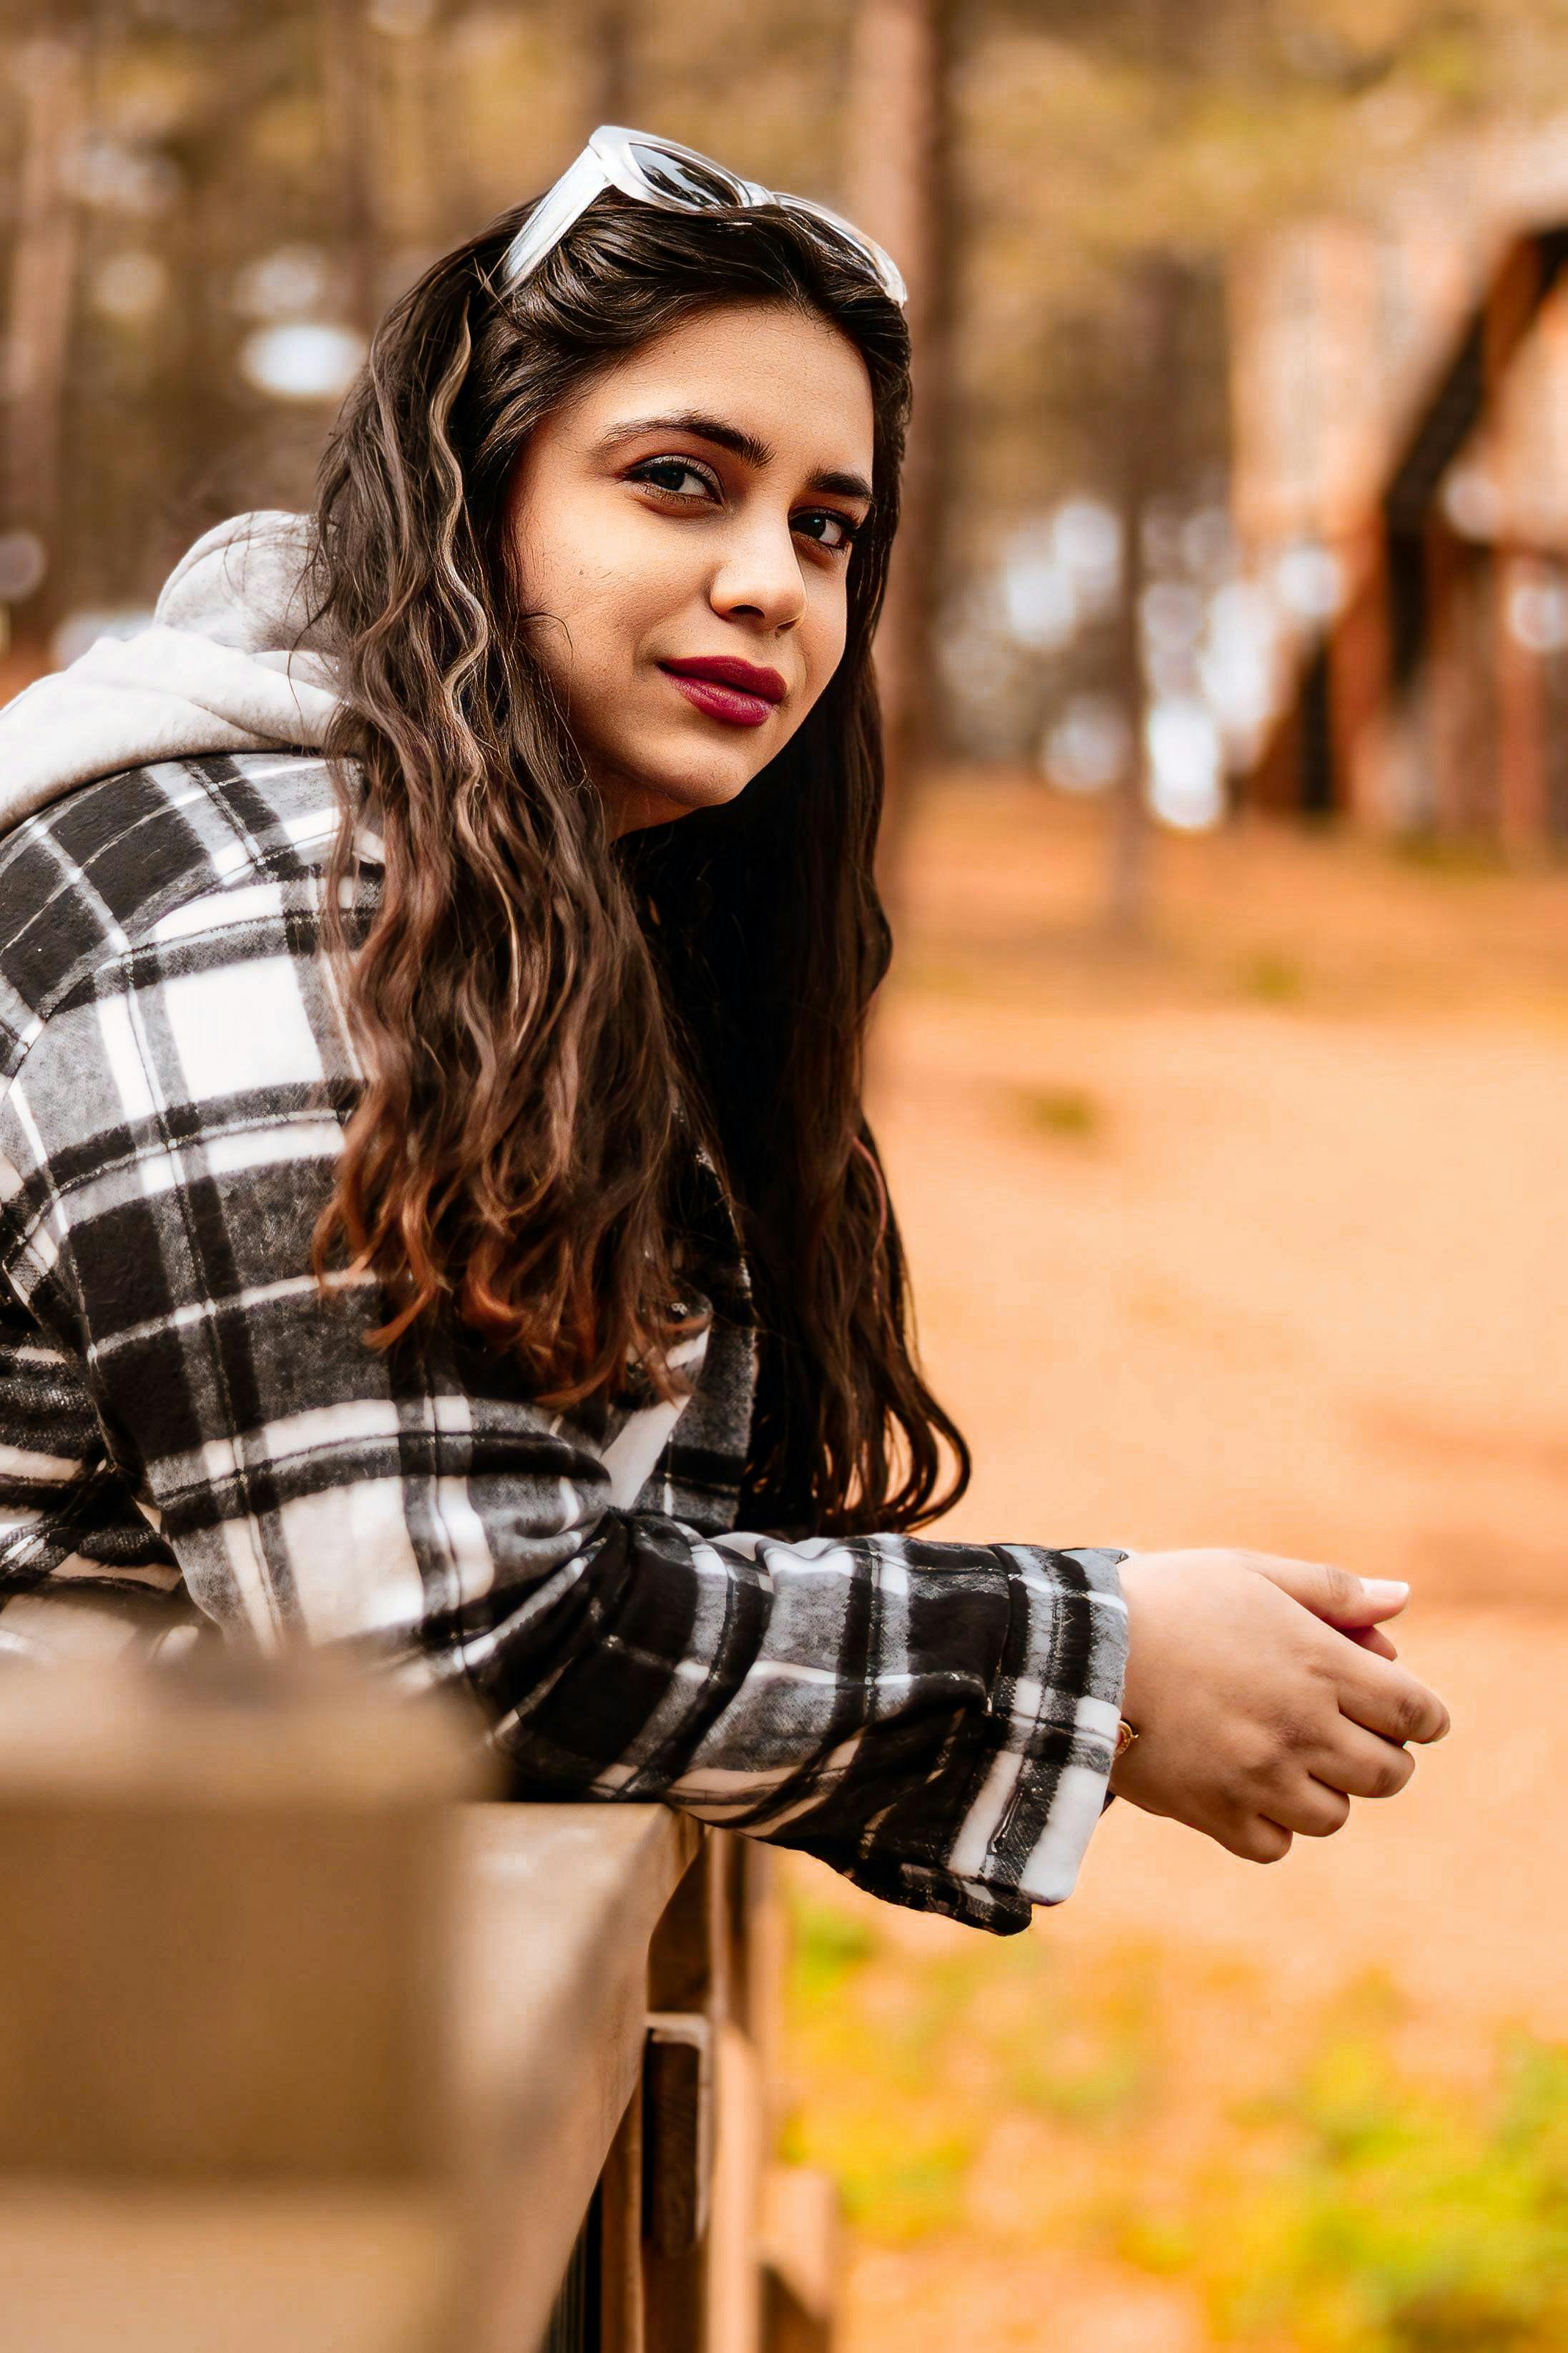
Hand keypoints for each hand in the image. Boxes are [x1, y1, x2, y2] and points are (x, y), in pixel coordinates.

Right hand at [1110, 1549, 1449, 1862]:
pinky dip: (1271, 1824)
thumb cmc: (1166, 1598)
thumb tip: (1402, 1600)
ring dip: (1324, 1790)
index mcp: (1319, 1661)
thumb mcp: (1249, 1574)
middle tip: (1344, 1733)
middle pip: (1388, 1774)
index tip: (1407, 1713)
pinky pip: (1275, 1845)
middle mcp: (1301, 1725)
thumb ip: (1331, 1591)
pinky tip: (1245, 1787)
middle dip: (1380, 1755)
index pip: (1418, 1714)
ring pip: (1335, 1814)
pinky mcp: (1214, 1812)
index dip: (1424, 1718)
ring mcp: (1259, 1775)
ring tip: (1285, 1758)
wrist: (1075, 1649)